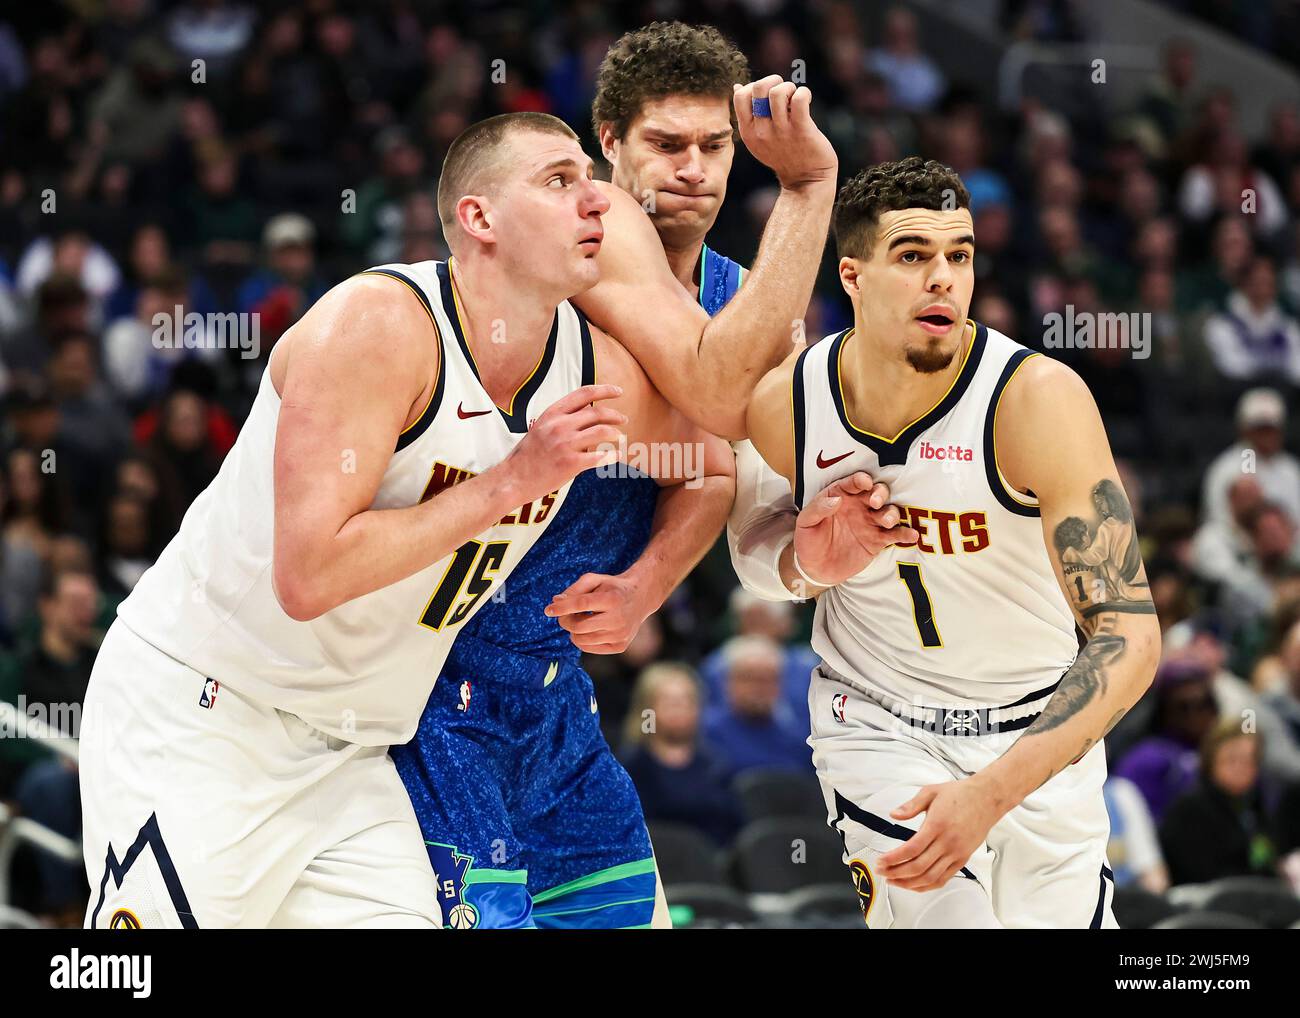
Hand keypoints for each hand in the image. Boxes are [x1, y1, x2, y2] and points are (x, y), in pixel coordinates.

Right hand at [501, 384, 624, 502]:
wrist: (512, 479)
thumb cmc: (527, 456)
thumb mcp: (540, 429)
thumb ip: (561, 421)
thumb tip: (586, 418)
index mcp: (552, 413)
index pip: (584, 393)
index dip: (604, 390)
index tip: (618, 391)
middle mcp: (560, 425)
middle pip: (597, 412)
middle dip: (615, 415)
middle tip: (624, 419)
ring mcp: (566, 444)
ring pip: (602, 431)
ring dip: (616, 434)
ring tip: (621, 438)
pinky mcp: (570, 463)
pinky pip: (600, 457)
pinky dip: (612, 456)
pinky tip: (616, 456)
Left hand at [544, 571, 652, 652]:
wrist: (640, 599)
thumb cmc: (612, 588)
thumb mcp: (595, 580)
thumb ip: (574, 589)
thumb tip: (555, 603)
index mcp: (613, 599)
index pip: (582, 605)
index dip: (562, 608)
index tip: (548, 610)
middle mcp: (619, 619)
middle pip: (578, 626)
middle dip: (565, 620)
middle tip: (565, 614)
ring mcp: (620, 635)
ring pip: (581, 640)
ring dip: (574, 630)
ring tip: (580, 619)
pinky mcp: (620, 646)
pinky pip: (589, 648)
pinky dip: (583, 639)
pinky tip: (590, 628)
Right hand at [733, 75, 837, 189]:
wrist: (806, 180)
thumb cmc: (783, 155)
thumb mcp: (758, 139)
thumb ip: (748, 115)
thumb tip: (737, 86)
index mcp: (748, 132)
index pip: (740, 96)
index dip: (754, 86)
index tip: (767, 96)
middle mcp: (762, 132)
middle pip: (759, 88)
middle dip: (773, 81)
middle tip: (784, 92)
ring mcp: (781, 131)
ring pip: (779, 92)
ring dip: (790, 87)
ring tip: (795, 97)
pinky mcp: (801, 130)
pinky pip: (800, 99)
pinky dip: (804, 92)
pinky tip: (806, 99)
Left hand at [793, 472, 917, 586]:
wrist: (814, 568)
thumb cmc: (808, 540)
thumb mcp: (805, 522)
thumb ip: (818, 509)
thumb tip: (835, 500)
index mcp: (840, 496)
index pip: (853, 483)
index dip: (860, 480)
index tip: (865, 483)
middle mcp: (858, 506)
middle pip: (877, 493)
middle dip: (879, 494)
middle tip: (874, 503)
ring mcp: (870, 523)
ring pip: (888, 512)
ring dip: (892, 513)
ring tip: (887, 521)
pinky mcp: (877, 541)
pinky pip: (895, 535)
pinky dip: (905, 534)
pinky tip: (912, 535)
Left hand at [875, 777, 1004, 891]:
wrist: (987, 799)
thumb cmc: (959, 794)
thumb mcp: (930, 792)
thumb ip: (911, 805)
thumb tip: (893, 815)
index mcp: (937, 825)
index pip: (911, 849)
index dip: (893, 859)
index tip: (880, 861)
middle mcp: (948, 842)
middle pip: (918, 867)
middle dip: (896, 872)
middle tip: (881, 871)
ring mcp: (956, 853)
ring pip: (930, 877)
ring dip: (909, 883)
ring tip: (893, 880)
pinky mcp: (962, 859)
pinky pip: (943, 879)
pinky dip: (926, 885)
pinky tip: (913, 884)